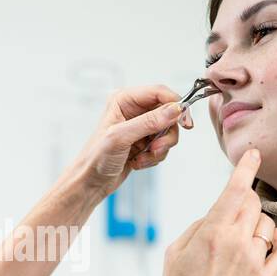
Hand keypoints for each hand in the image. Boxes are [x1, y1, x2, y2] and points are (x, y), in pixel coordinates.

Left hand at [67, 85, 192, 200]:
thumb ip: (149, 122)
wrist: (90, 182)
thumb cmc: (96, 158)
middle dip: (165, 134)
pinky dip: (154, 157)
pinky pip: (162, 146)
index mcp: (124, 100)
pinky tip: (138, 162)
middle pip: (168, 113)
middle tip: (156, 148)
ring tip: (143, 158)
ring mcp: (140, 126)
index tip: (186, 122)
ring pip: (167, 132)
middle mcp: (133, 110)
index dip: (176, 105)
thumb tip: (174, 110)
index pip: (159, 92)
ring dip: (159, 148)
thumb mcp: (121, 137)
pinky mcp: (144, 141)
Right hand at [160, 148, 276, 275]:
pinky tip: (269, 241)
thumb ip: (200, 225)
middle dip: (246, 201)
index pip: (236, 190)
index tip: (255, 154)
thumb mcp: (176, 251)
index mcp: (213, 232)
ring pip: (267, 225)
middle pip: (253, 204)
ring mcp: (255, 262)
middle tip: (234, 213)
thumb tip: (219, 211)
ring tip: (240, 241)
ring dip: (256, 225)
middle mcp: (237, 243)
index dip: (246, 167)